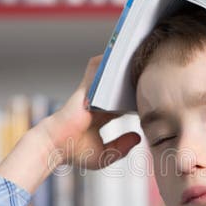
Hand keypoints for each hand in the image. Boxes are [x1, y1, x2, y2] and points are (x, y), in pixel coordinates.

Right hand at [42, 55, 140, 169]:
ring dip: (120, 66)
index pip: (122, 104)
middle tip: (150, 73)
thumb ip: (122, 146)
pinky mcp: (86, 88)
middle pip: (117, 88)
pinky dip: (106, 59)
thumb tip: (138, 137)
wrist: (55, 146)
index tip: (149, 97)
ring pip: (109, 76)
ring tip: (139, 55)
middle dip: (130, 81)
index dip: (135, 100)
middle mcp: (97, 103)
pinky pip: (96, 68)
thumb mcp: (105, 154)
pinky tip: (121, 51)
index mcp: (101, 116)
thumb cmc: (75, 152)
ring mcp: (91, 94)